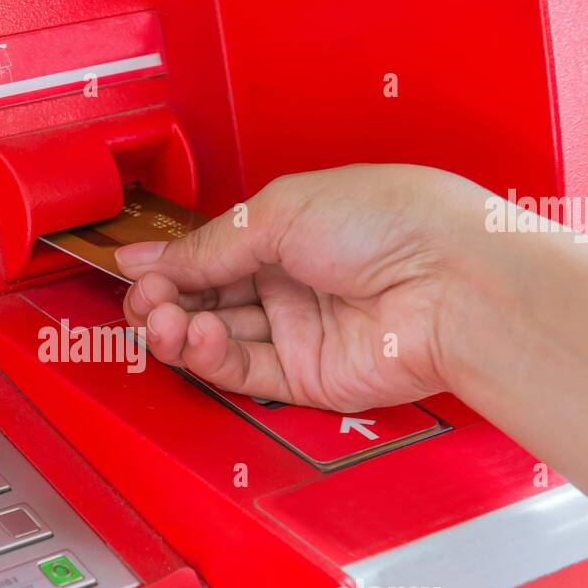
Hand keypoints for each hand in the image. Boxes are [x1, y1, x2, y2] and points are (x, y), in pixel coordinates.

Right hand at [116, 164, 491, 411]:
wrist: (455, 282)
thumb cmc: (395, 224)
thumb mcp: (282, 211)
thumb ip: (210, 244)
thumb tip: (151, 257)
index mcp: (291, 229)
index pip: (211, 252)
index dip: (169, 263)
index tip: (133, 268)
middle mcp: (294, 280)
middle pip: (208, 298)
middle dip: (166, 299)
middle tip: (142, 300)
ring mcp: (300, 330)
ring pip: (218, 338)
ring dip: (179, 330)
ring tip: (161, 320)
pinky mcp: (308, 376)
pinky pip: (244, 372)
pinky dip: (210, 358)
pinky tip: (195, 339)